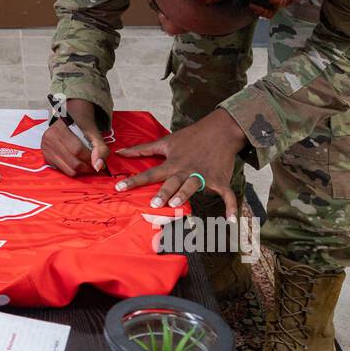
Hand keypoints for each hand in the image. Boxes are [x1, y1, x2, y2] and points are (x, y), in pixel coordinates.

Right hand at [41, 98, 110, 175]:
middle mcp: (49, 139)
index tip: (101, 163)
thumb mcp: (94, 133)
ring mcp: (46, 149)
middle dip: (87, 167)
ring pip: (68, 170)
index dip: (91, 159)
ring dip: (81, 170)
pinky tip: (77, 162)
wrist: (71, 116)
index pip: (78, 150)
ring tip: (87, 164)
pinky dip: (73, 169)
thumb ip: (100, 149)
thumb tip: (99, 167)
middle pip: (73, 162)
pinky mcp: (47, 157)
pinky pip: (63, 170)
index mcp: (59, 129)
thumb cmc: (82, 124)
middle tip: (95, 165)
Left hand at [115, 108, 246, 217]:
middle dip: (164, 192)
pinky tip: (231, 220)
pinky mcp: (219, 179)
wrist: (220, 130)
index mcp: (172, 163)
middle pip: (172, 182)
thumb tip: (120, 152)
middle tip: (155, 203)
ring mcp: (203, 175)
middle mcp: (185, 170)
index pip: (149, 173)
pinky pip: (226, 194)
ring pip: (193, 186)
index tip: (119, 189)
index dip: (134, 181)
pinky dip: (231, 206)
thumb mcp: (165, 141)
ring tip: (176, 204)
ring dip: (185, 194)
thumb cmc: (190, 137)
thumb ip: (142, 150)